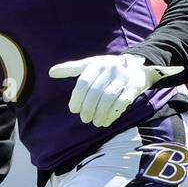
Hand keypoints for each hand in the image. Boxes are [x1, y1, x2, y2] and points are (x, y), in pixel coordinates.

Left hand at [49, 53, 182, 128]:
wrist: (136, 66)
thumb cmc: (107, 68)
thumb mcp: (90, 65)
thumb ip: (71, 69)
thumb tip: (51, 72)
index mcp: (97, 63)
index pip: (83, 82)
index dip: (77, 97)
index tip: (73, 110)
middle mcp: (110, 68)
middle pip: (95, 91)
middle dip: (88, 108)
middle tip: (84, 119)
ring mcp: (123, 77)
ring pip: (108, 98)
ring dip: (100, 113)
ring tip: (95, 122)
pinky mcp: (134, 86)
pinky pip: (122, 102)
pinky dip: (113, 113)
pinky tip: (107, 121)